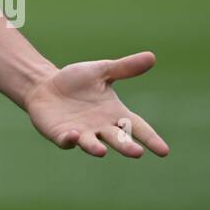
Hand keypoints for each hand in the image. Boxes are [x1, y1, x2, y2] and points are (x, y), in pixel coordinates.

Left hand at [25, 52, 169, 157]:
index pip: (137, 127)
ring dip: (96, 148)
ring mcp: (82, 133)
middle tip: (137, 153)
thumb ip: (124, 68)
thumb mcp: (101, 71)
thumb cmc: (76, 81)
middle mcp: (101, 127)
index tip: (164, 151)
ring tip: (102, 151)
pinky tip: (73, 135)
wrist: (45, 85)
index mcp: (115, 113)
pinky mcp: (61, 135)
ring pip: (92, 144)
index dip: (151, 138)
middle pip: (118, 139)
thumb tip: (152, 56)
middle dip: (126, 146)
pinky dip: (70, 140)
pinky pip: (66, 140)